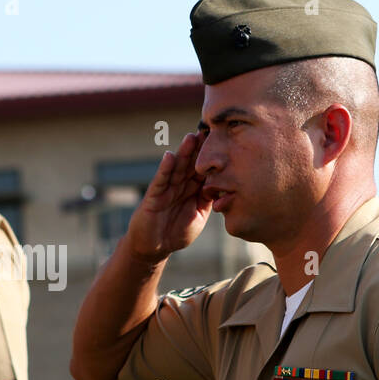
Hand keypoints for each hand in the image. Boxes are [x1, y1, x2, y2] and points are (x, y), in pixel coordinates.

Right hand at [125, 131, 212, 262]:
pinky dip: (165, 169)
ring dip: (183, 153)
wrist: (155, 248)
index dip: (212, 157)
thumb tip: (225, 186)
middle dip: (199, 148)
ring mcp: (166, 190)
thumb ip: (209, 201)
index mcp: (192, 190)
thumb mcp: (199, 216)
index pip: (204, 170)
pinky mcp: (153, 197)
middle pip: (190, 164)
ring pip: (177, 168)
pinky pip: (160, 181)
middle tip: (209, 131)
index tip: (224, 141)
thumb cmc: (177, 232)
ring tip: (191, 137)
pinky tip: (170, 157)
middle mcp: (180, 186)